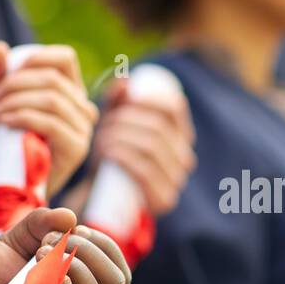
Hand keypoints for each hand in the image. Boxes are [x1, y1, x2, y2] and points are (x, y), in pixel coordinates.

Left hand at [0, 42, 98, 192]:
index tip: (9, 72)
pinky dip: (23, 117)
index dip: (38, 57)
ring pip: (51, 99)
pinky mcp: (77, 148)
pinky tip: (4, 122)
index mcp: (70, 92)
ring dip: (15, 101)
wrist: (12, 183)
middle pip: (53, 79)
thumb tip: (0, 48)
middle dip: (15, 85)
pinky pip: (51, 122)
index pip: (65, 58)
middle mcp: (83, 108)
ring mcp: (84, 129)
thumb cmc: (8, 142)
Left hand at [0, 207, 131, 283]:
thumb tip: (70, 218)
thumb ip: (43, 223)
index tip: (78, 229)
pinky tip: (56, 278)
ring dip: (78, 269)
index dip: (106, 247)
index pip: (117, 274)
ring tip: (44, 253)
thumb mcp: (20, 238)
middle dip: (92, 254)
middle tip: (61, 240)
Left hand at [91, 75, 196, 215]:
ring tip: (100, 139)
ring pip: (150, 147)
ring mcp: (176, 181)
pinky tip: (107, 152)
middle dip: (126, 120)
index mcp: (179, 137)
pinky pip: (146, 171)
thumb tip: (125, 81)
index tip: (123, 99)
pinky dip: (123, 156)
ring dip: (120, 137)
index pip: (173, 108)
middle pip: (157, 127)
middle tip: (103, 125)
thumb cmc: (108, 159)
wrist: (100, 202)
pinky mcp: (163, 200)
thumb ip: (117, 102)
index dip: (148, 97)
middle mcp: (184, 158)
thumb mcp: (112, 126)